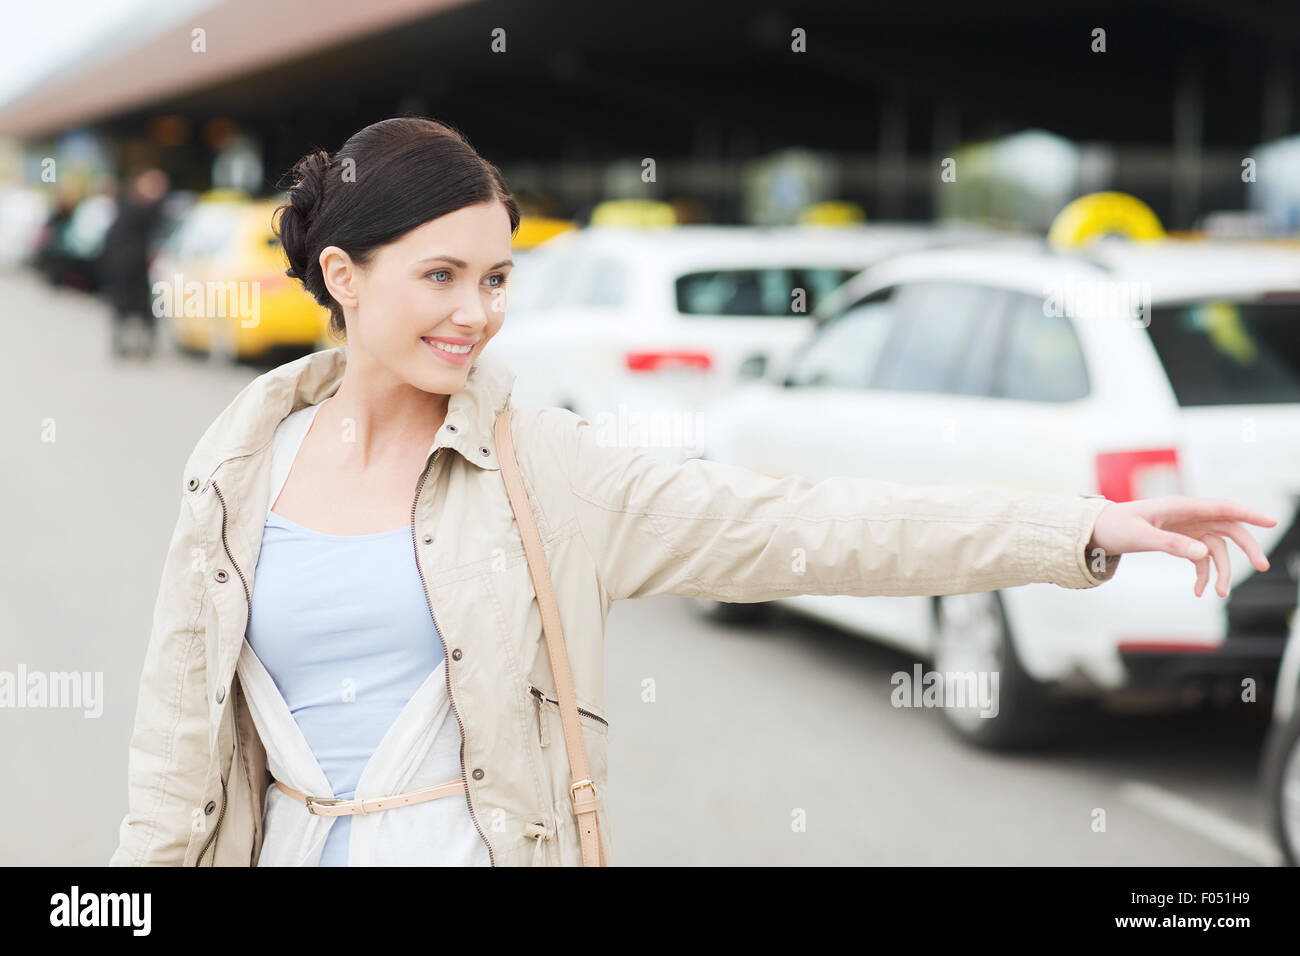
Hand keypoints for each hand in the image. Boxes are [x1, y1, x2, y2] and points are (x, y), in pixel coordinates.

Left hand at [1087, 496, 1275, 596]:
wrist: (1098, 530)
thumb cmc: (1116, 527)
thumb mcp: (1140, 537)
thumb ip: (1170, 544)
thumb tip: (1203, 554)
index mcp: (1180, 506)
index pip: (1222, 507)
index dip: (1249, 514)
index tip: (1272, 522)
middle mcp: (1188, 516)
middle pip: (1227, 528)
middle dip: (1246, 547)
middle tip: (1262, 567)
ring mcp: (1185, 529)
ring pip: (1216, 548)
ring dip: (1221, 570)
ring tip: (1220, 594)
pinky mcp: (1180, 541)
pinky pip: (1200, 558)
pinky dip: (1202, 574)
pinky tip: (1197, 592)